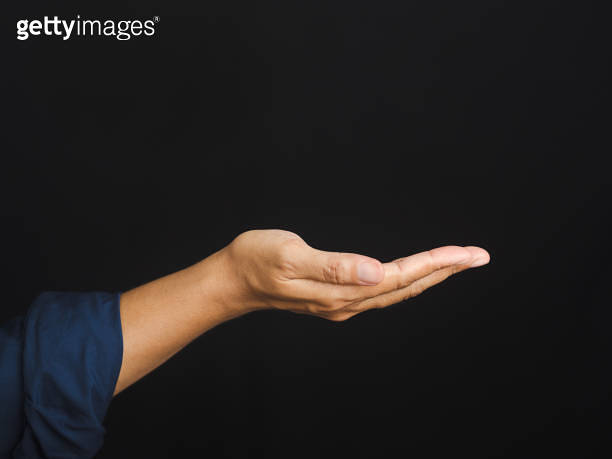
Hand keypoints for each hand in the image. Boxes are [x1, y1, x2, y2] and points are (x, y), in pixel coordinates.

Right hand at [222, 229, 489, 320]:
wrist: (233, 280)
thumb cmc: (256, 260)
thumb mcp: (290, 256)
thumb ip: (333, 266)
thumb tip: (375, 272)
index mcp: (339, 291)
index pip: (398, 277)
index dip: (434, 263)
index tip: (466, 253)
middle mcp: (346, 303)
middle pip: (406, 286)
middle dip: (444, 270)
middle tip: (478, 255)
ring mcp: (341, 304)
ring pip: (397, 291)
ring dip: (429, 276)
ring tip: (456, 263)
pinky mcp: (335, 298)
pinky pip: (382, 292)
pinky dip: (407, 280)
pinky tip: (414, 275)